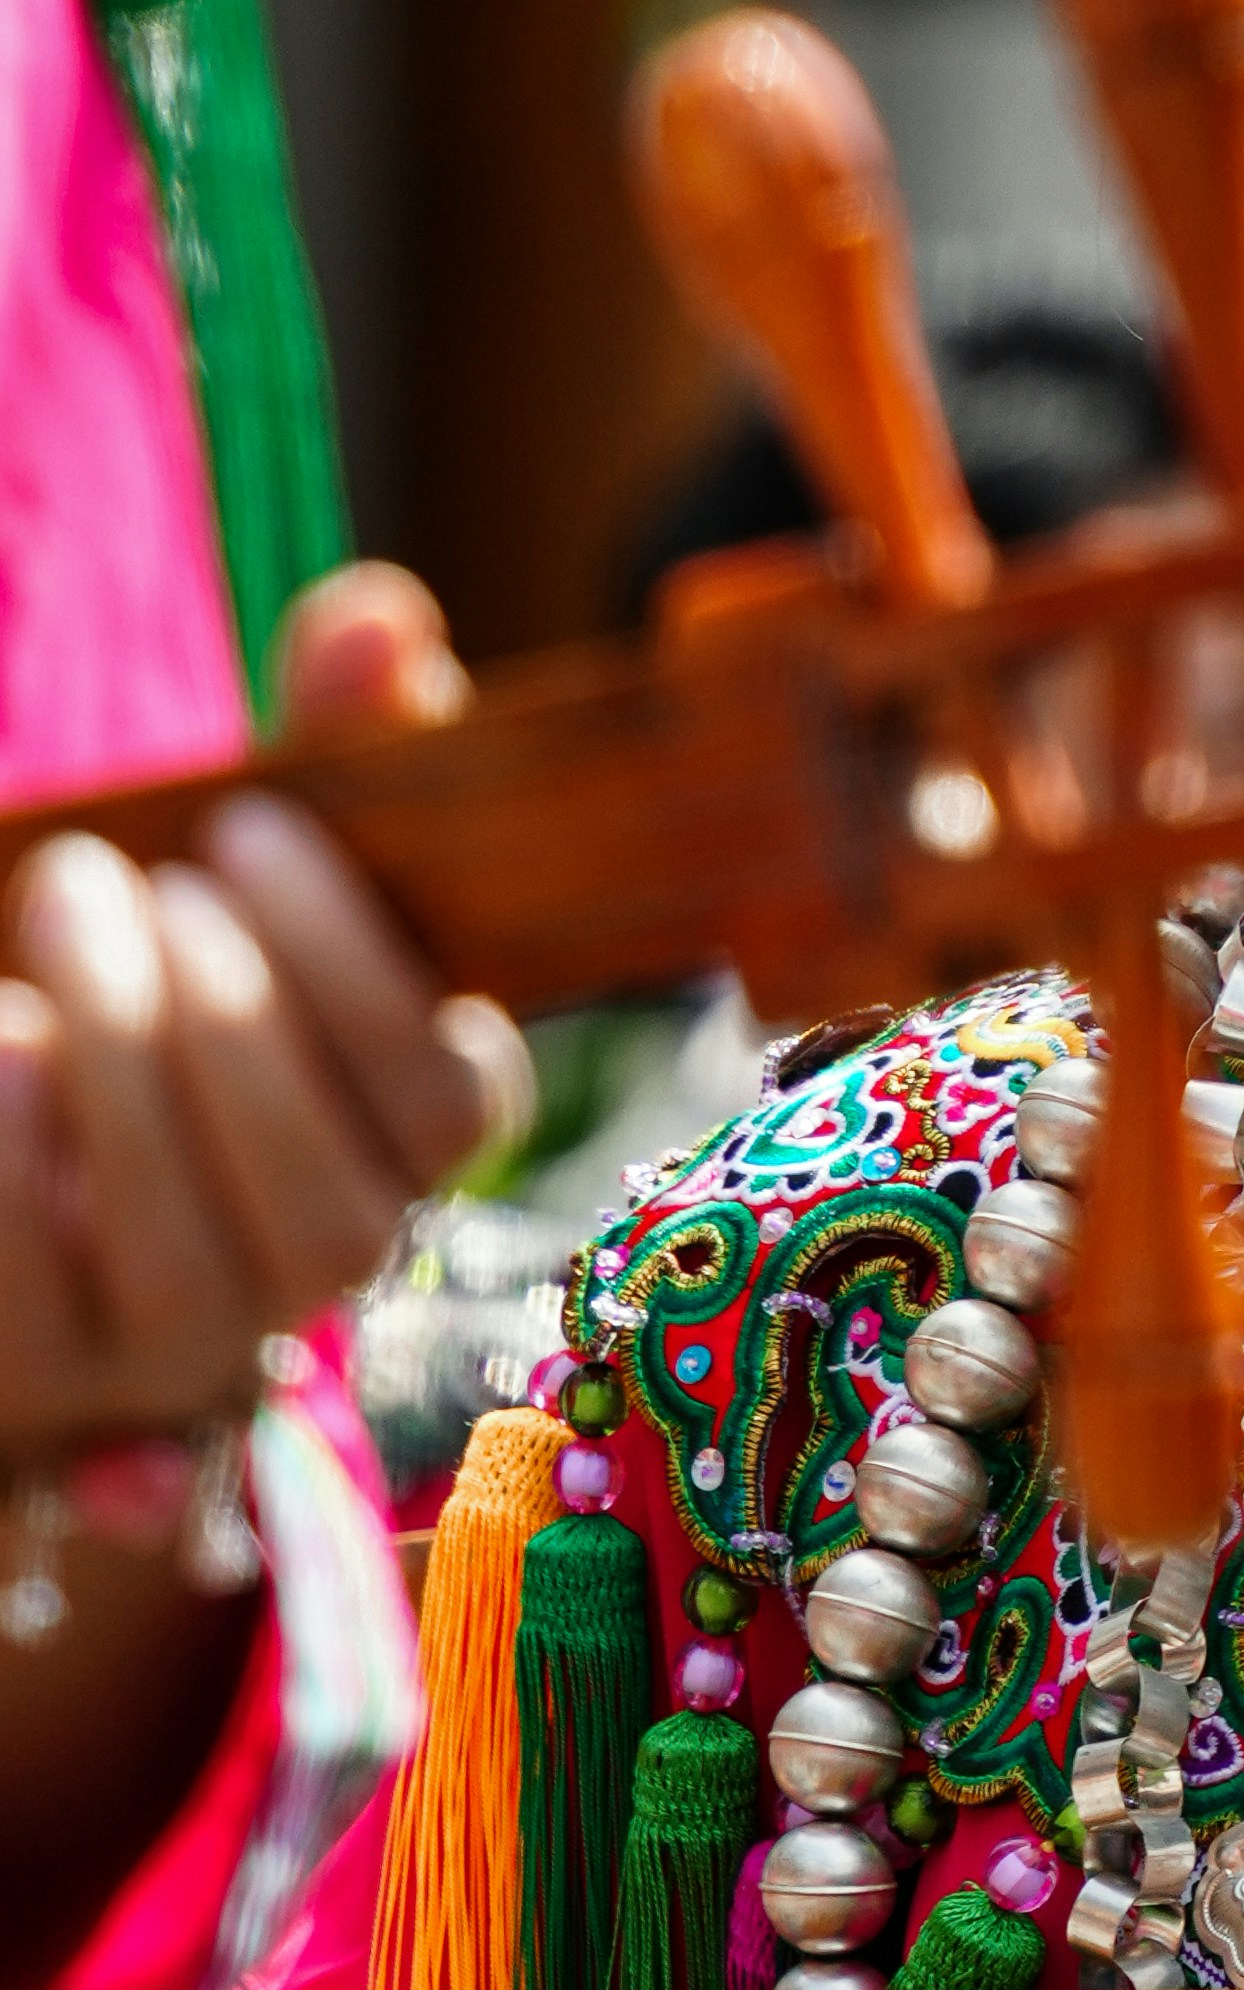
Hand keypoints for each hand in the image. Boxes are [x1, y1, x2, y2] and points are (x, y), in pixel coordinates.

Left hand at [0, 566, 522, 1457]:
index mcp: (421, 1123)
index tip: (246, 826)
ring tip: (61, 905)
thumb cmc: (190, 942)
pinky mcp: (54, 1370)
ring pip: (192, 1259)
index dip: (352, 969)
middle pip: (331, 1200)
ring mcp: (188, 1337)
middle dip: (226, 1016)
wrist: (37, 1103)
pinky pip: (35, 1299)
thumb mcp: (267, 839)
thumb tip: (382, 620)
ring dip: (121, 1066)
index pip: (452, 1102)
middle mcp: (329, 1260)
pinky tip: (2, 1035)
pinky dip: (11, 1155)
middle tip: (128, 872)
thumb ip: (341, 728)